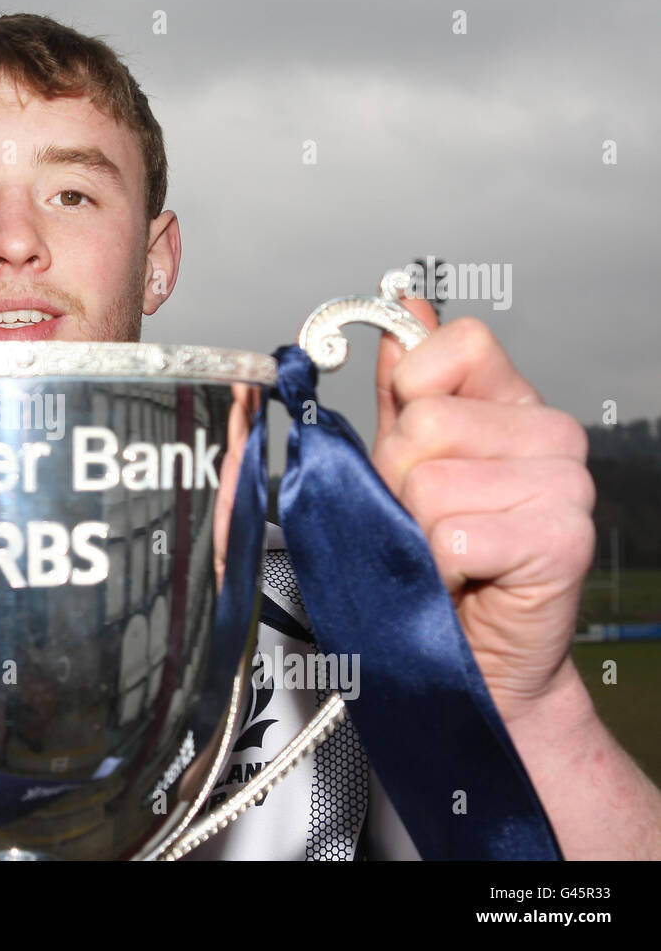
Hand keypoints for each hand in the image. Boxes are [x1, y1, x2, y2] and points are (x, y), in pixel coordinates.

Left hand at [369, 295, 595, 723]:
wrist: (477, 658)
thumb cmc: (437, 558)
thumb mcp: (408, 461)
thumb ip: (405, 387)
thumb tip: (403, 306)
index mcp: (513, 404)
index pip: (455, 345)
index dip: (411, 393)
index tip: (410, 444)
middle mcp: (552, 435)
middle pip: (424, 423)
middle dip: (398, 481)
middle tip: (426, 521)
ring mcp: (566, 486)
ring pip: (431, 483)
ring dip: (417, 531)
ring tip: (445, 554)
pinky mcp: (564, 541)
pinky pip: (455, 535)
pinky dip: (442, 567)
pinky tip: (467, 579)